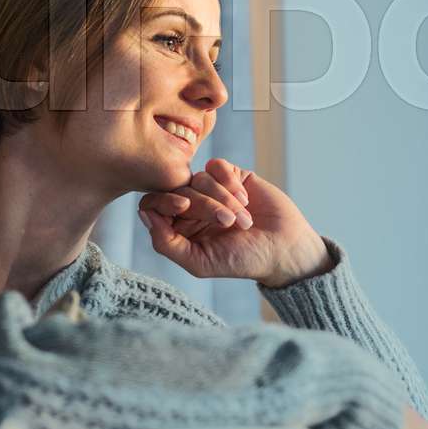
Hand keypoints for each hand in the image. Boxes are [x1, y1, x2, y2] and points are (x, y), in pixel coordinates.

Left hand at [135, 160, 331, 285]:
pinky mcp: (231, 175)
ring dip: (224, 199)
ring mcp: (211, 189)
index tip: (183, 207)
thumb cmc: (242, 261)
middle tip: (227, 222)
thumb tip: (144, 214)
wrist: (283, 249)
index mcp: (179, 227)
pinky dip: (230, 183)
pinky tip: (246, 200)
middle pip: (178, 189)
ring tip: (243, 220)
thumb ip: (166, 243)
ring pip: (200, 178)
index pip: (154, 204)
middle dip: (203, 205)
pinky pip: (217, 166)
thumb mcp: (199, 262)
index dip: (163, 201)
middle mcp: (192, 206)